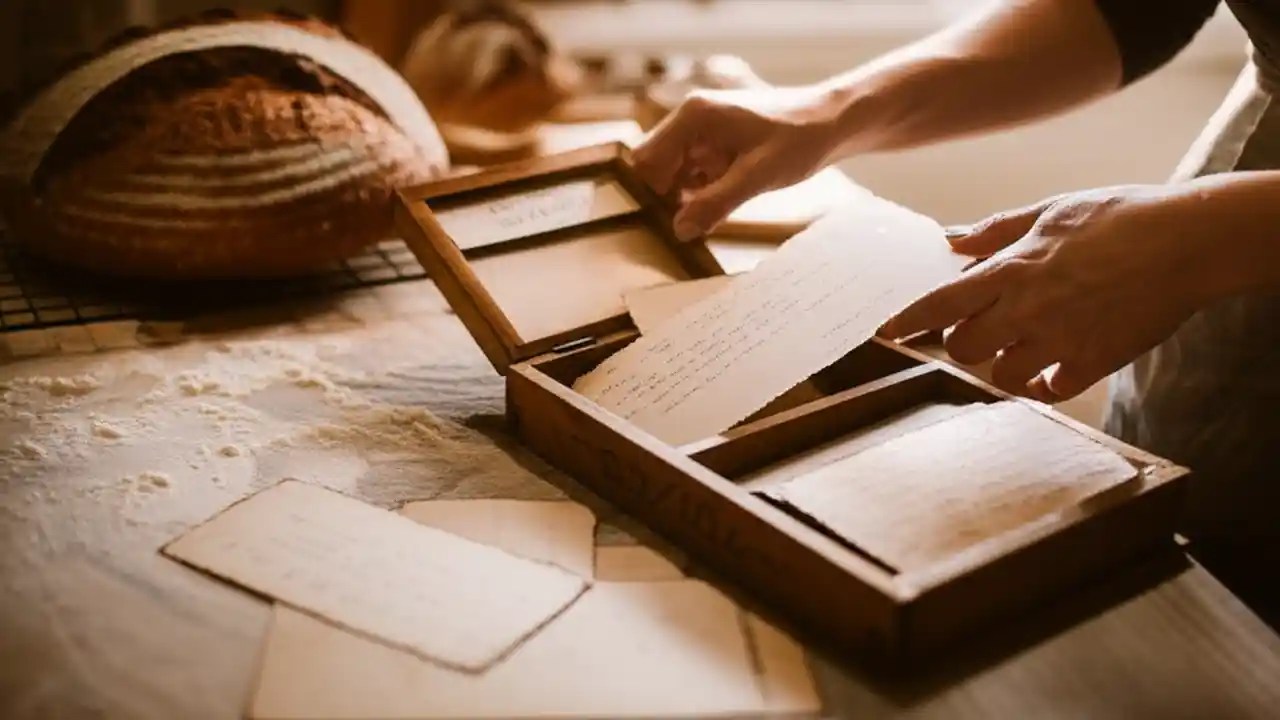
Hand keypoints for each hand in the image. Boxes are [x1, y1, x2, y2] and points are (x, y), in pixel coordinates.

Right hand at [632, 85, 842, 239]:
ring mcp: (704, 132)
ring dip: (687, 197)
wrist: (834, 123)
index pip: (646, 159)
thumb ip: (716, 203)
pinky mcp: (717, 145)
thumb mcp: (757, 176)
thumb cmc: (799, 139)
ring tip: (714, 214)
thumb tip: (679, 231)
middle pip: (656, 167)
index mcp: (694, 116)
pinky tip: (725, 203)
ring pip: (675, 173)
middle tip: (694, 223)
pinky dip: (703, 192)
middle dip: (669, 196)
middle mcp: (692, 119)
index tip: (670, 219)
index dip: (653, 191)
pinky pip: (695, 174)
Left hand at [879, 185, 1213, 401]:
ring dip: (1004, 364)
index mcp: (1013, 267)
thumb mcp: (1050, 210)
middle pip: (963, 347)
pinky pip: (1050, 391)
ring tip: (1024, 345)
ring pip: (1002, 374)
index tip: (885, 333)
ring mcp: (1060, 339)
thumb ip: (995, 231)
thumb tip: (949, 240)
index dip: (906, 322)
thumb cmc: (1119, 216)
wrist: (1188, 239)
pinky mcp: (1094, 362)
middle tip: (984, 328)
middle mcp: (1028, 308)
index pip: (940, 302)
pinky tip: (1053, 368)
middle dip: (964, 340)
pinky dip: (1045, 384)